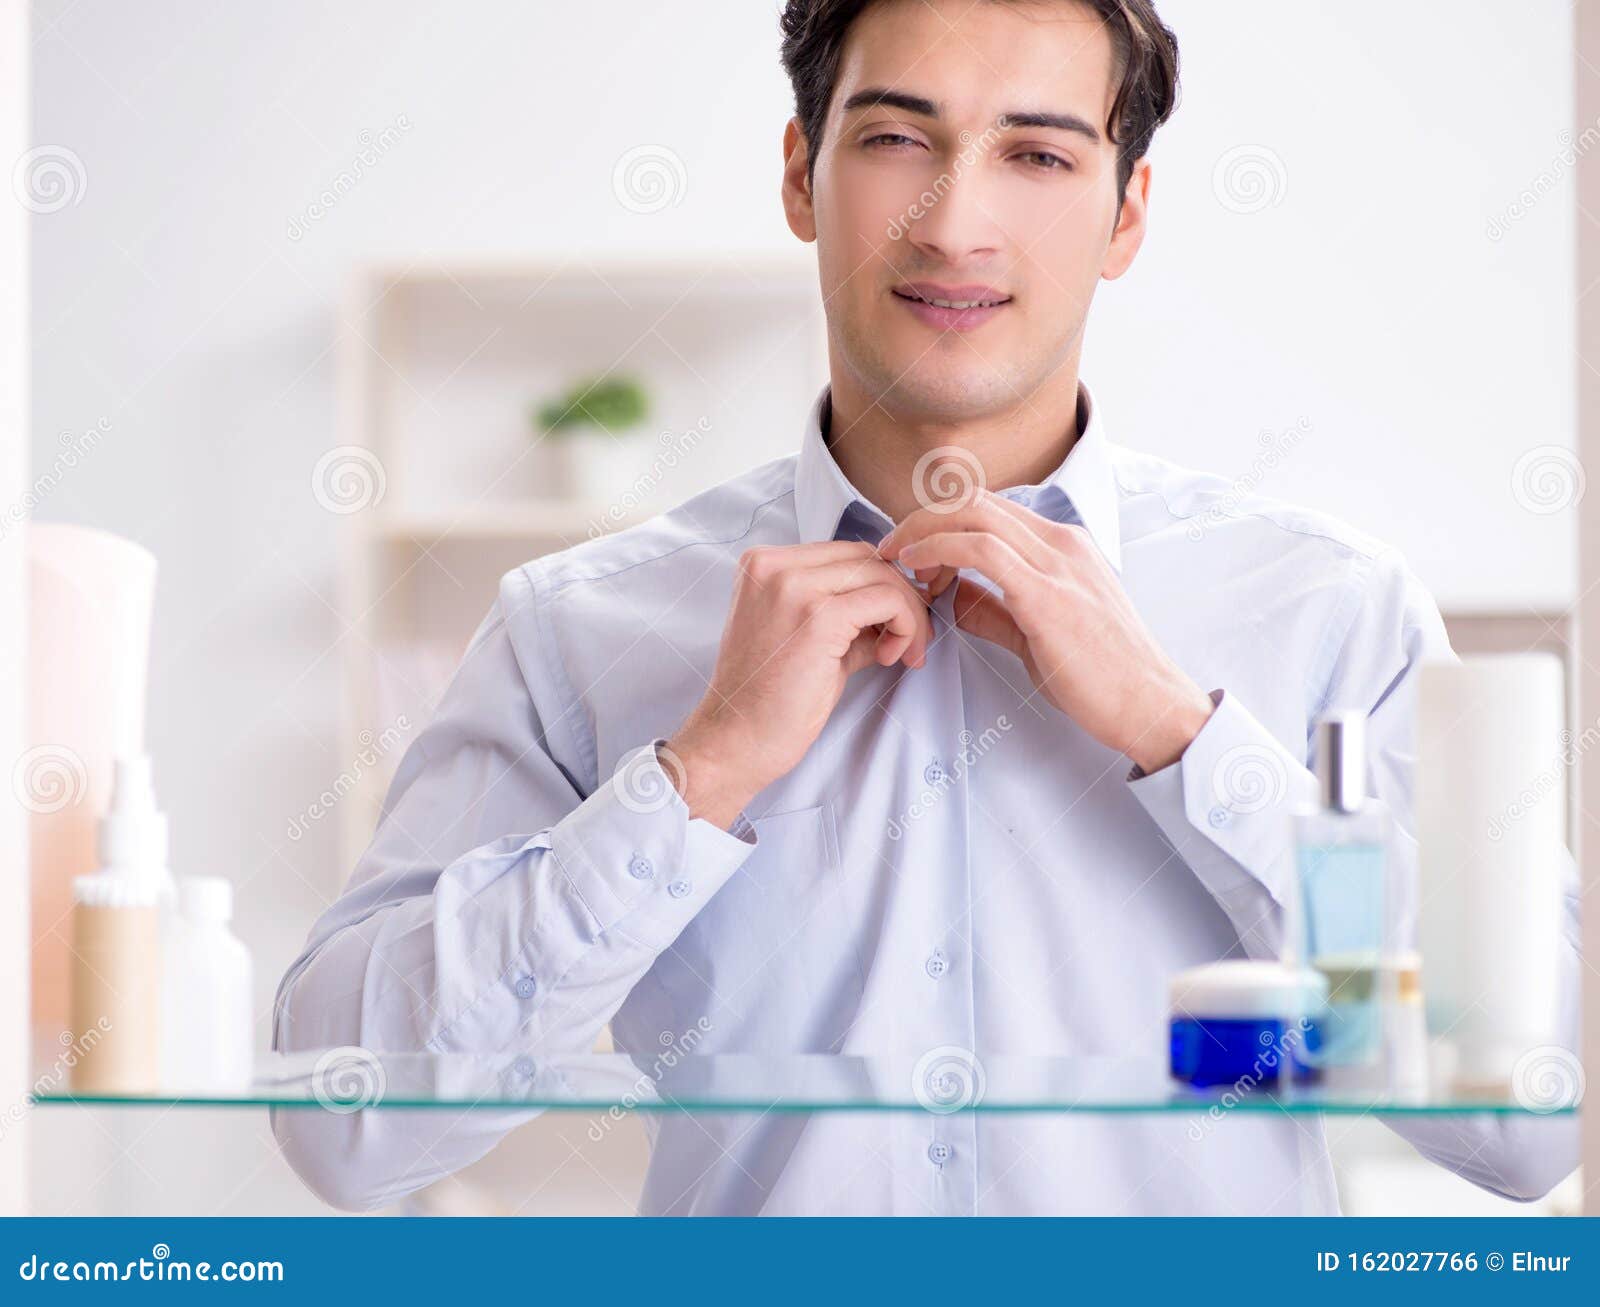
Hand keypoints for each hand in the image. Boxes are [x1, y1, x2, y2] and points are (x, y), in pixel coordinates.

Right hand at [665, 541, 933, 827]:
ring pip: (882, 575)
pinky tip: (891, 657)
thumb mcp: (805, 636)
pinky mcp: (818, 616)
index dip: (880, 585)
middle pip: (867, 558)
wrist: (735, 740)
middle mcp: (773, 565)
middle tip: (911, 640)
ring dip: (908, 613)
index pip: (845, 553)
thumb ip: (843, 611)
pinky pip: (887, 601)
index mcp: (763, 564)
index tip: (893, 624)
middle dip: (900, 596)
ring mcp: (793, 586)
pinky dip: (905, 626)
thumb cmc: (765, 700)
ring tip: (902, 654)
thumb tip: (896, 605)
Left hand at [878, 491, 1213, 773]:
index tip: (911, 552)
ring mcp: (1058, 563)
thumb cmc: (1100, 676)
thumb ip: (994, 608)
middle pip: (976, 500)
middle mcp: (1061, 542)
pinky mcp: (1047, 593)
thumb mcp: (1037, 632)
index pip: (990, 509)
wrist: (1149, 704)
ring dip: (923, 530)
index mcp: (1063, 546)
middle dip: (923, 517)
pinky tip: (918, 570)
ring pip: (975, 514)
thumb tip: (951, 595)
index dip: (942, 523)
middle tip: (891, 547)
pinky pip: (982, 550)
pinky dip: (940, 550)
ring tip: (897, 559)